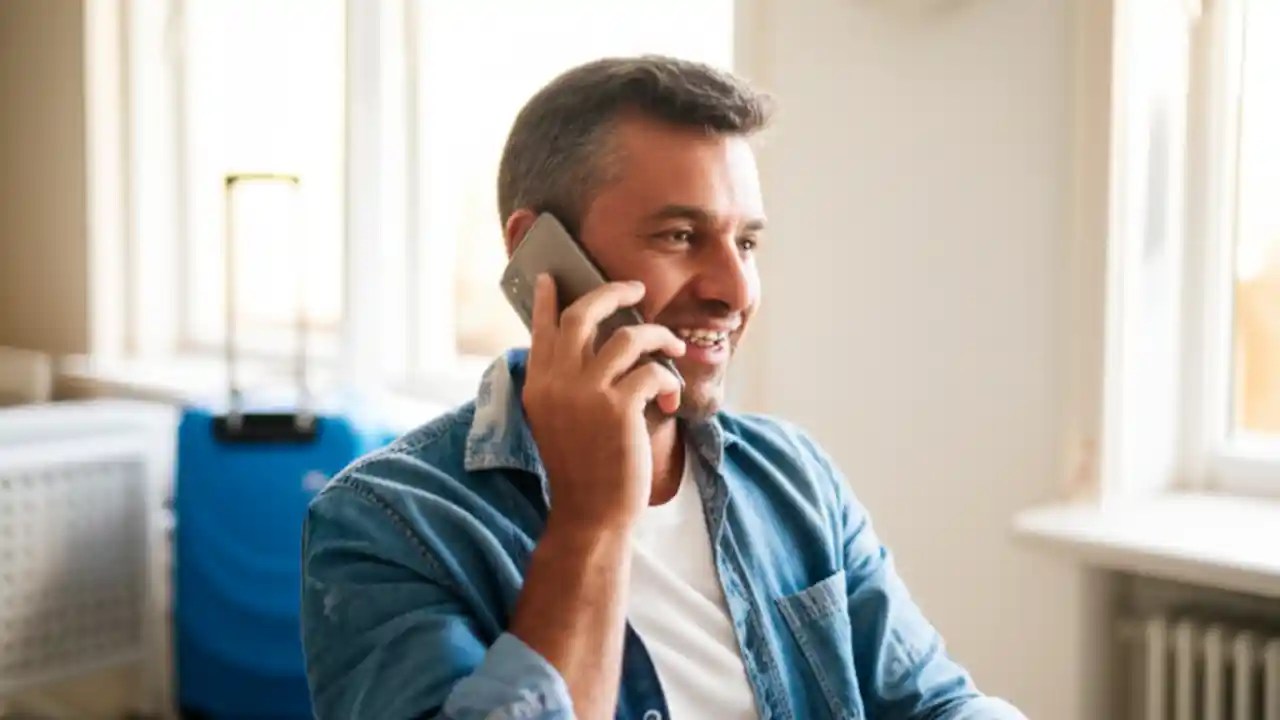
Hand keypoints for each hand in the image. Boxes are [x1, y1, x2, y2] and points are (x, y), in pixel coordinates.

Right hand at [521, 274, 684, 534]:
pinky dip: (668, 382)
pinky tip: (669, 401)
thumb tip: (591, 346)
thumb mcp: (558, 421)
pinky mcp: (618, 409)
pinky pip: (653, 372)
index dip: (550, 299)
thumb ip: (565, 384)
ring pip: (628, 337)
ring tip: (673, 343)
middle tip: (635, 288)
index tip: (554, 276)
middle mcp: (556, 382)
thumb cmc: (582, 469)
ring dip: (658, 336)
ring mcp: (586, 394)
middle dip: (613, 293)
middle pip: (583, 315)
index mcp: (538, 384)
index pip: (543, 328)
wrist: (590, 514)